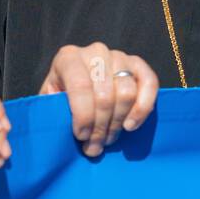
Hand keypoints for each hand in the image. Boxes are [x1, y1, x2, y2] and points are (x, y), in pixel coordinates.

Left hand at [39, 43, 157, 157]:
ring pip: (126, 93)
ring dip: (117, 123)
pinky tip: (130, 126)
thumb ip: (53, 110)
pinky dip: (143, 108)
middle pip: (105, 95)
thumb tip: (61, 126)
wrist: (81, 83)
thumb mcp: (50, 100)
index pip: (80, 86)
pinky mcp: (138, 64)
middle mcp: (96, 52)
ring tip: (108, 139)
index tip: (81, 136)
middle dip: (100, 127)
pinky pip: (149, 83)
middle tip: (94, 146)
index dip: (83, 116)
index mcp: (69, 58)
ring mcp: (119, 56)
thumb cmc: (63, 96)